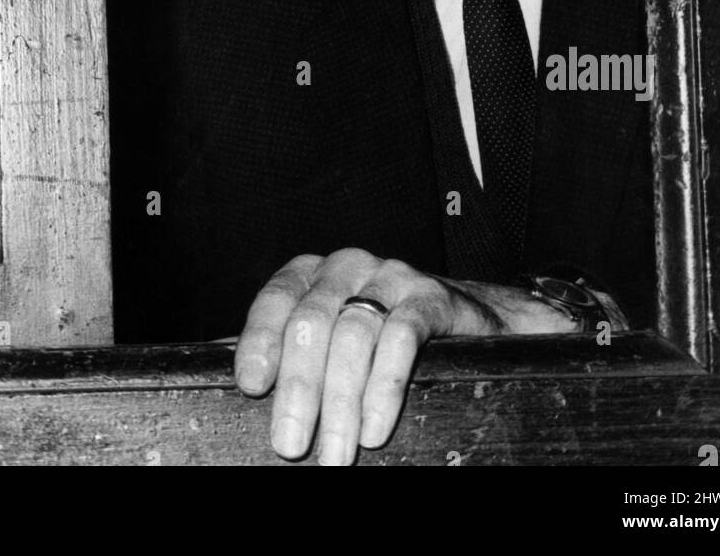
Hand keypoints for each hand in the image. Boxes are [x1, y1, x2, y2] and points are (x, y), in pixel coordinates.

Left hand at [233, 247, 577, 464]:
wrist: (466, 322)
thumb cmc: (381, 340)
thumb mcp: (333, 340)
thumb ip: (299, 360)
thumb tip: (261, 407)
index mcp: (313, 273)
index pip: (277, 299)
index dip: (260, 341)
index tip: (252, 386)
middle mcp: (347, 266)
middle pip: (312, 321)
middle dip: (299, 388)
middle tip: (290, 444)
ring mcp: (390, 276)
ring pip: (354, 333)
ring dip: (341, 400)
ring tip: (336, 453)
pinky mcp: (430, 295)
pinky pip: (402, 336)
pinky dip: (384, 386)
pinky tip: (374, 426)